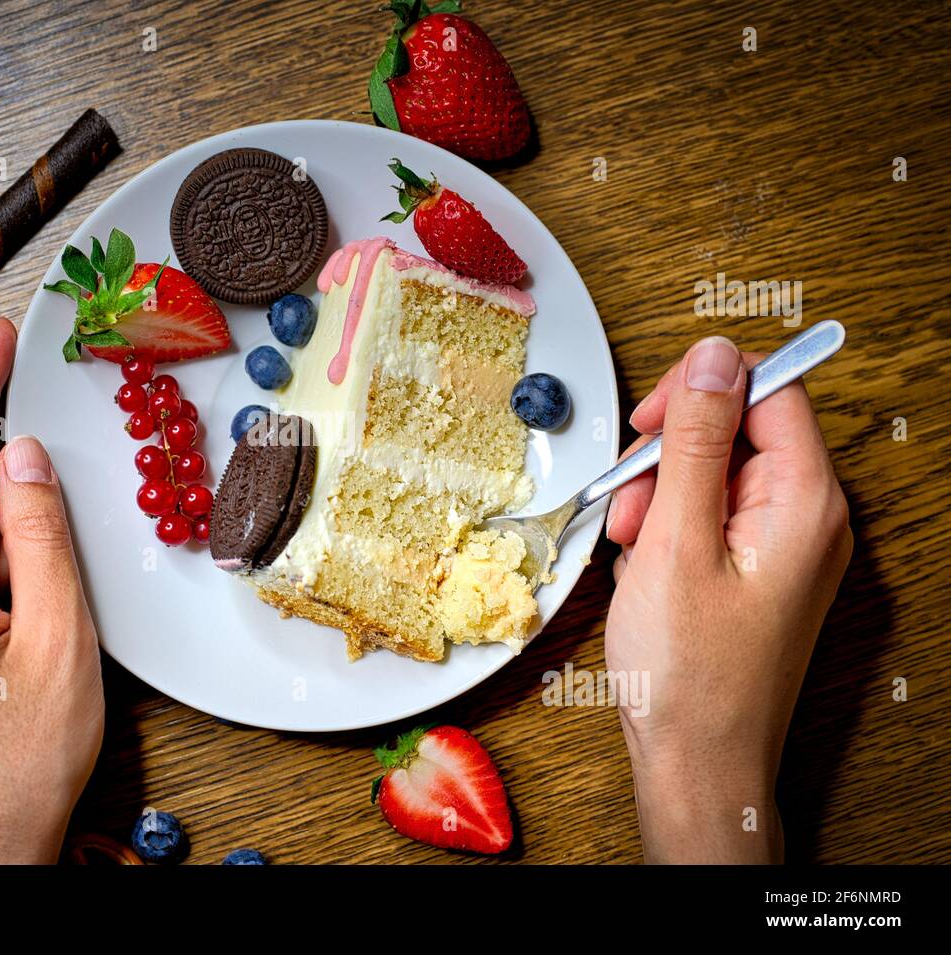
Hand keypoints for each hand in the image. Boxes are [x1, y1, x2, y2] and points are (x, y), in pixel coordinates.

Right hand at [604, 336, 851, 862]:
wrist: (697, 763)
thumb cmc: (692, 674)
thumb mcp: (677, 540)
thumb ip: (696, 441)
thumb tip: (714, 357)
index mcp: (805, 502)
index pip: (769, 391)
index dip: (702, 391)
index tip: (650, 422)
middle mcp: (806, 518)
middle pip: (737, 431)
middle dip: (669, 456)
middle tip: (633, 503)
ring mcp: (781, 546)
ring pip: (713, 474)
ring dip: (660, 496)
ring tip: (635, 547)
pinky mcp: (755, 569)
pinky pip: (709, 517)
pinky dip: (668, 529)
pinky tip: (647, 567)